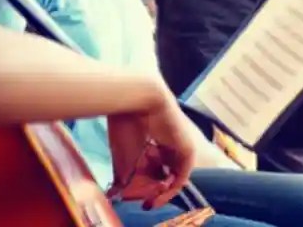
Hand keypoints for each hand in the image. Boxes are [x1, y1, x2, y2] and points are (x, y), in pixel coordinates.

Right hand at [107, 94, 197, 208]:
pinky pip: (182, 176)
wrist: (139, 99)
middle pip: (161, 173)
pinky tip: (158, 195)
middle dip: (151, 190)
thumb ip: (122, 174)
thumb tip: (115, 192)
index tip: (136, 199)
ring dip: (162, 192)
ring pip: (172, 176)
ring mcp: (179, 146)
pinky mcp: (188, 150)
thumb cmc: (126, 122)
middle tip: (143, 203)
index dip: (143, 186)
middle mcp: (166, 144)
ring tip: (149, 201)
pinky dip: (172, 189)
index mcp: (152, 140)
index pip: (150, 169)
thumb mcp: (123, 154)